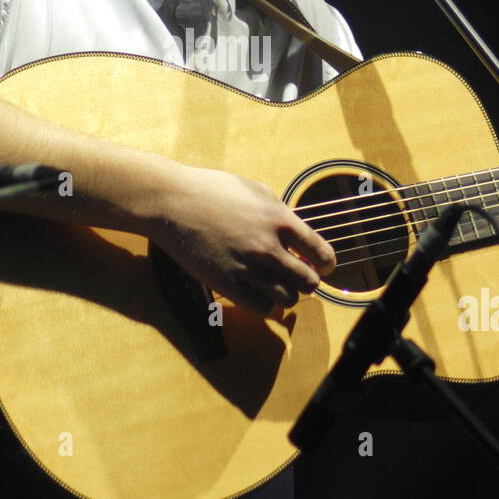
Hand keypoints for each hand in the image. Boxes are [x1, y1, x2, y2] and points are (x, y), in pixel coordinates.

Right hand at [151, 165, 335, 315]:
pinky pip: (260, 308)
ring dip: (285, 295)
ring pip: (286, 299)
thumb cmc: (211, 190)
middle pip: (308, 282)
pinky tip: (255, 293)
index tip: (323, 267)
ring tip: (275, 287)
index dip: (326, 265)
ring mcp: (246, 266)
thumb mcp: (255, 190)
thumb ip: (280, 212)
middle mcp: (268, 246)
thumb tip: (297, 232)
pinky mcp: (225, 282)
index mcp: (279, 220)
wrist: (172, 201)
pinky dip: (263, 304)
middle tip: (297, 279)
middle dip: (307, 282)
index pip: (321, 253)